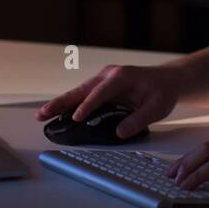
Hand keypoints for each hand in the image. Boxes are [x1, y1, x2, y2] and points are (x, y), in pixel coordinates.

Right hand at [34, 64, 182, 138]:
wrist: (166, 79)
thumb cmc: (162, 91)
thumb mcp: (157, 108)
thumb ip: (138, 120)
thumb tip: (119, 133)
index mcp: (122, 76)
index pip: (101, 92)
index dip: (88, 105)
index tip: (76, 117)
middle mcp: (109, 75)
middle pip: (82, 89)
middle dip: (62, 102)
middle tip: (44, 113)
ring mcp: (103, 79)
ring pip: (78, 92)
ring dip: (60, 103)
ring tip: (42, 115)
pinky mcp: (101, 86)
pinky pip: (83, 95)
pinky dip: (69, 104)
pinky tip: (56, 113)